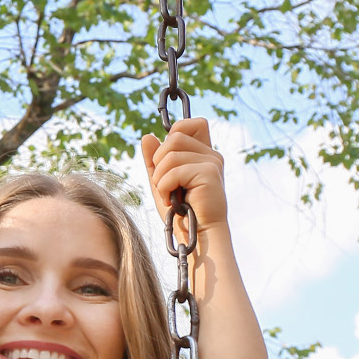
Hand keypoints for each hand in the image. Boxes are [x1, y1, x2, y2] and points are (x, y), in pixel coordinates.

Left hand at [140, 117, 227, 239]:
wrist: (196, 235)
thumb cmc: (181, 213)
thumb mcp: (161, 183)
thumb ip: (154, 160)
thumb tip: (147, 137)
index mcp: (202, 153)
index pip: (190, 123)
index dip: (173, 132)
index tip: (165, 159)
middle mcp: (211, 154)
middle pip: (174, 137)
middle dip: (159, 161)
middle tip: (164, 184)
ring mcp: (212, 162)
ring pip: (170, 154)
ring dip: (160, 178)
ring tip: (168, 195)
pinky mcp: (209, 173)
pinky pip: (174, 170)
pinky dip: (164, 187)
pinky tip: (172, 201)